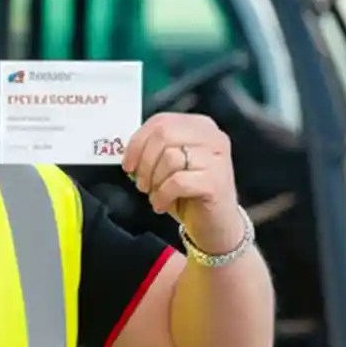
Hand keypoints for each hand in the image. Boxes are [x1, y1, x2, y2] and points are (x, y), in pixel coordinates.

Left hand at [120, 112, 242, 252]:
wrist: (215, 225)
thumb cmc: (188, 193)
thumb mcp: (168, 166)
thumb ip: (153, 151)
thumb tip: (128, 152)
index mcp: (200, 126)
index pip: (161, 121)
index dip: (137, 142)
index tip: (128, 165)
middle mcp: (213, 137)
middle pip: (164, 135)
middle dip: (145, 161)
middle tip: (141, 183)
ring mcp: (217, 158)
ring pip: (170, 158)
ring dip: (154, 181)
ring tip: (154, 194)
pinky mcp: (216, 182)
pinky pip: (178, 182)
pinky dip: (163, 195)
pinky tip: (161, 204)